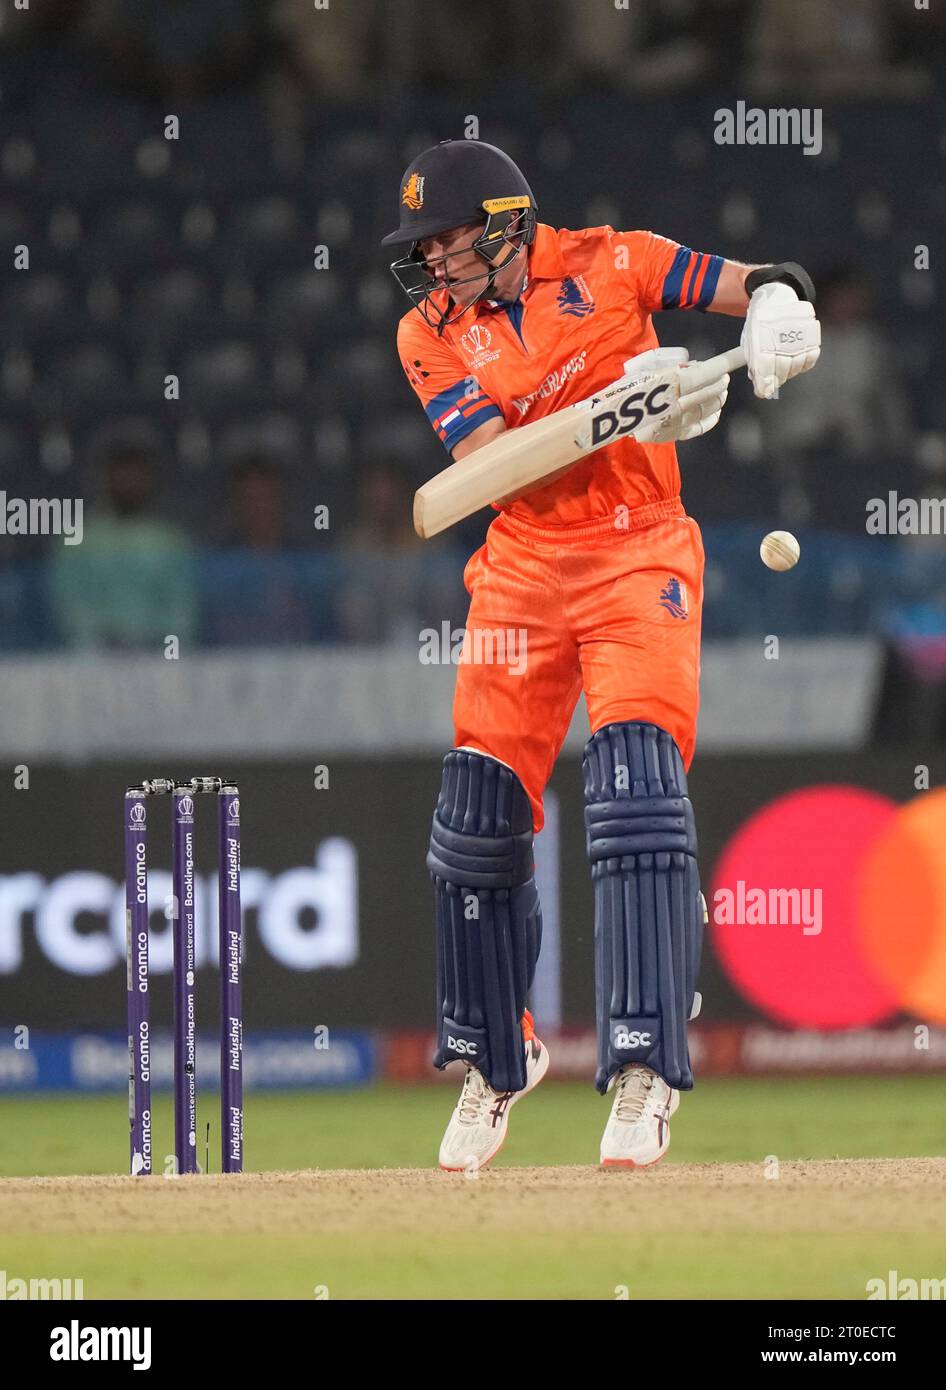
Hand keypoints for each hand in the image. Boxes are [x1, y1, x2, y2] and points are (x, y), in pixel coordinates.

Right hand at [620, 347, 728, 443]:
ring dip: (718, 398)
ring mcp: (678, 422)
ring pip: (707, 409)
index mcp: (667, 385)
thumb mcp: (647, 371)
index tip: (730, 362)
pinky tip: (716, 410)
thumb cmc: (628, 390)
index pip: (702, 375)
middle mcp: (676, 404)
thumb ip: (672, 368)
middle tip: (723, 376)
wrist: (612, 418)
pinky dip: (712, 417)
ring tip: (721, 390)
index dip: (719, 367)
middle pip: (708, 392)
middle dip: (720, 382)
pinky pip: (701, 426)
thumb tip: (695, 367)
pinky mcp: (676, 434)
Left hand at [741, 282, 820, 399]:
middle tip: (772, 382)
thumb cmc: (761, 321)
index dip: (764, 384)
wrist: (778, 296)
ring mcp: (799, 337)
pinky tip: (795, 361)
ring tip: (783, 368)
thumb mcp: (750, 338)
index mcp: (762, 339)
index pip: (765, 368)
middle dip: (775, 380)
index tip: (762, 393)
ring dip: (788, 373)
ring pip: (796, 367)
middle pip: (781, 371)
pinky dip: (803, 364)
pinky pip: (810, 359)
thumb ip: (753, 359)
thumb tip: (758, 381)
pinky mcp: (811, 336)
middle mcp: (782, 338)